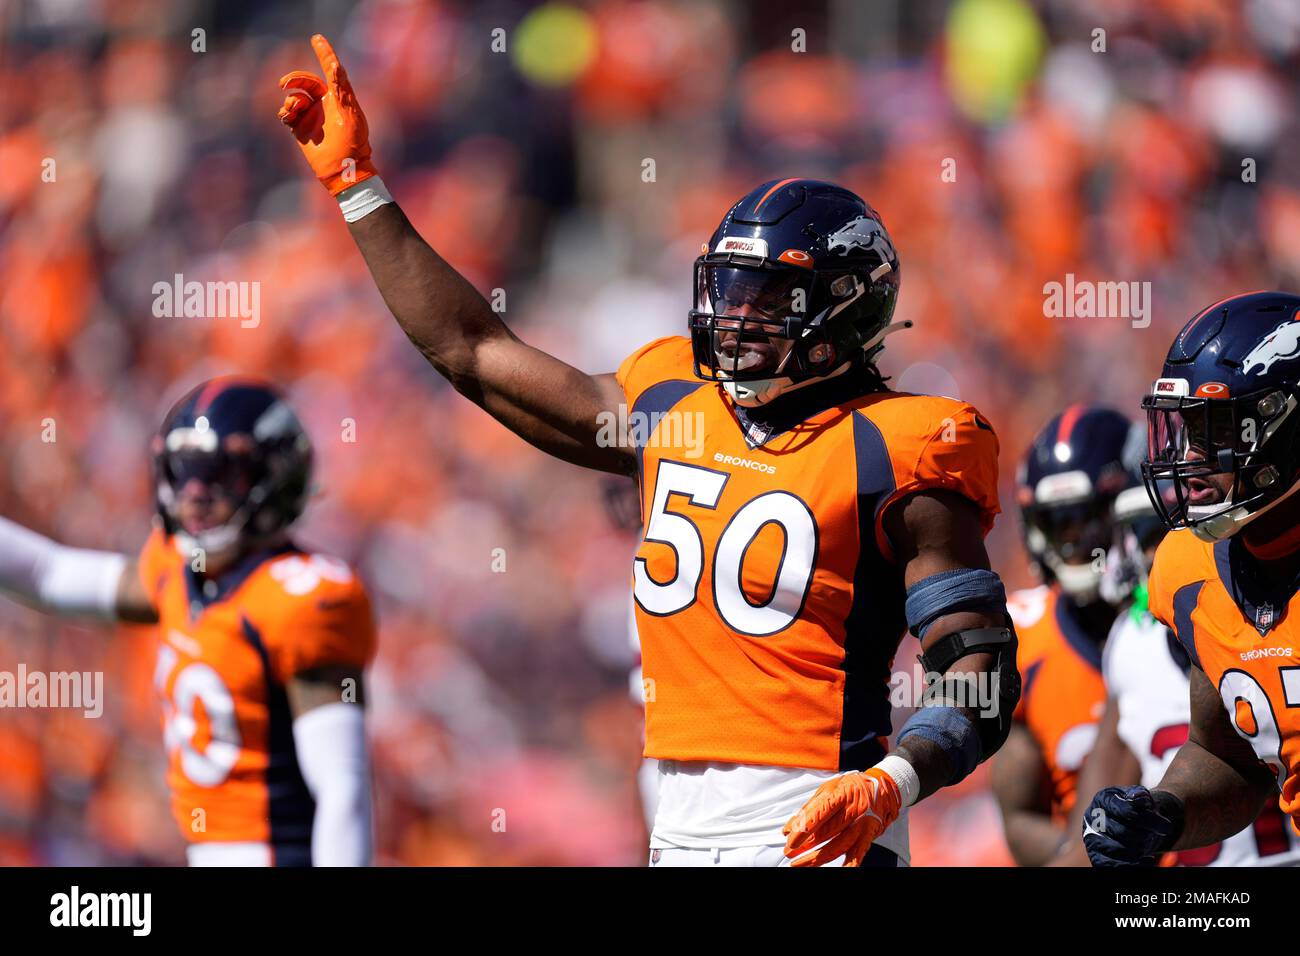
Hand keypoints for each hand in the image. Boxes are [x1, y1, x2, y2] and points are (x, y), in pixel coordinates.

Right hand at [278, 34, 375, 194]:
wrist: (342, 168)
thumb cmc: (352, 141)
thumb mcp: (348, 112)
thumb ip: (340, 88)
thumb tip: (335, 65)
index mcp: (338, 97)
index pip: (329, 70)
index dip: (323, 53)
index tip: (316, 38)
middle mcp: (324, 104)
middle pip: (305, 82)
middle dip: (294, 79)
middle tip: (284, 84)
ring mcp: (311, 116)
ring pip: (294, 97)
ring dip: (290, 99)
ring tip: (292, 110)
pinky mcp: (300, 129)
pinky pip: (287, 114)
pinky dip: (285, 111)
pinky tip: (288, 117)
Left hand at [782, 767, 901, 866]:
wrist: (883, 788)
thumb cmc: (852, 787)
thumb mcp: (829, 789)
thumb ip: (808, 808)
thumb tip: (789, 827)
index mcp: (842, 794)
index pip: (820, 812)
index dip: (804, 827)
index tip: (790, 839)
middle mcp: (853, 810)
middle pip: (826, 832)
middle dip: (805, 845)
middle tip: (789, 851)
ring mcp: (861, 825)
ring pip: (837, 846)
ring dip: (815, 858)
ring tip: (799, 863)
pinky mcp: (867, 837)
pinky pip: (857, 854)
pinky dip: (848, 866)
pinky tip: (839, 871)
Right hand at [1082, 786, 1182, 866]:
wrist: (1135, 823)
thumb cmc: (1139, 809)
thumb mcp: (1143, 798)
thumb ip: (1141, 796)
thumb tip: (1137, 798)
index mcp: (1103, 799)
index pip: (1127, 811)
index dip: (1150, 820)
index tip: (1166, 827)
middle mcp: (1092, 818)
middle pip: (1123, 832)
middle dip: (1145, 836)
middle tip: (1154, 835)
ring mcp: (1092, 838)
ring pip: (1118, 851)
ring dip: (1139, 850)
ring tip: (1147, 845)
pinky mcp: (1096, 855)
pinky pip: (1112, 866)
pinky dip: (1134, 865)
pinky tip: (1147, 859)